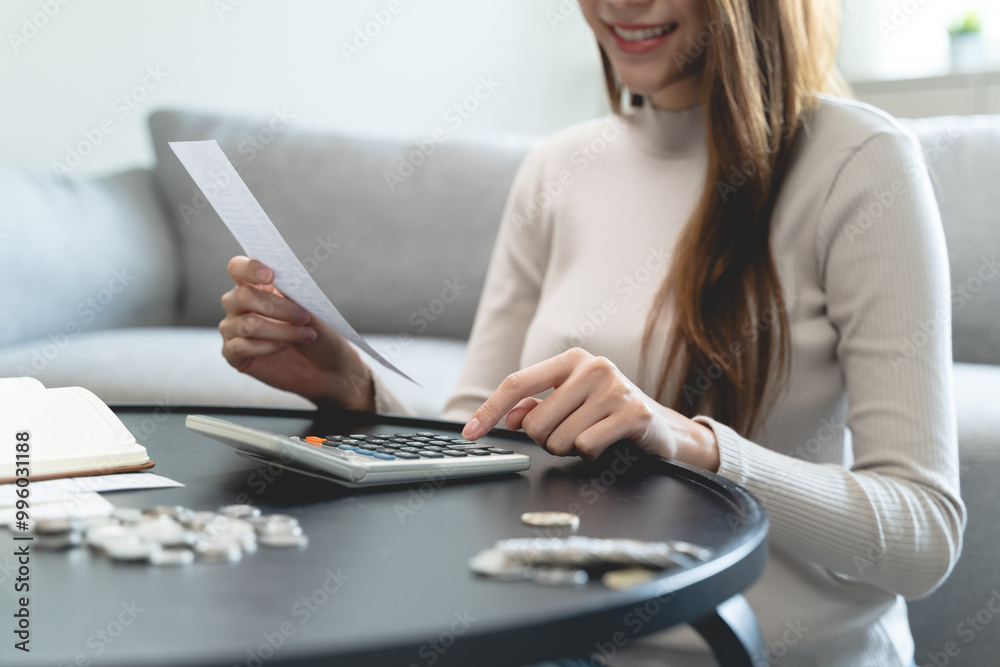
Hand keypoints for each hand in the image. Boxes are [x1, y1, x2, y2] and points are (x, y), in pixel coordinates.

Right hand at [218, 256, 374, 410]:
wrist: (327, 366)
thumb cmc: (318, 331)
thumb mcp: (311, 310)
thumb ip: (293, 295)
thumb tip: (283, 285)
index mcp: (256, 285)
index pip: (238, 268)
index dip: (249, 268)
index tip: (271, 275)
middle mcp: (238, 305)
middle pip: (243, 295)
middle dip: (278, 307)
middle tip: (304, 317)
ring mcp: (233, 330)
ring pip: (248, 325)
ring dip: (282, 330)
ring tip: (307, 335)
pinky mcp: (234, 355)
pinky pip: (242, 347)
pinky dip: (268, 346)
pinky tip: (285, 346)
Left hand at [461, 348, 719, 470]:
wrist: (662, 429)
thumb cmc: (608, 415)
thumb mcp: (570, 405)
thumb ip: (536, 406)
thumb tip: (511, 415)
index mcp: (571, 360)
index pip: (517, 382)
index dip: (489, 410)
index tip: (470, 433)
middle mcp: (593, 367)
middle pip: (536, 421)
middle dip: (546, 440)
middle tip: (570, 435)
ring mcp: (615, 388)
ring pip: (559, 438)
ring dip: (570, 449)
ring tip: (592, 437)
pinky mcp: (634, 413)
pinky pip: (586, 445)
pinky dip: (591, 454)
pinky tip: (608, 444)